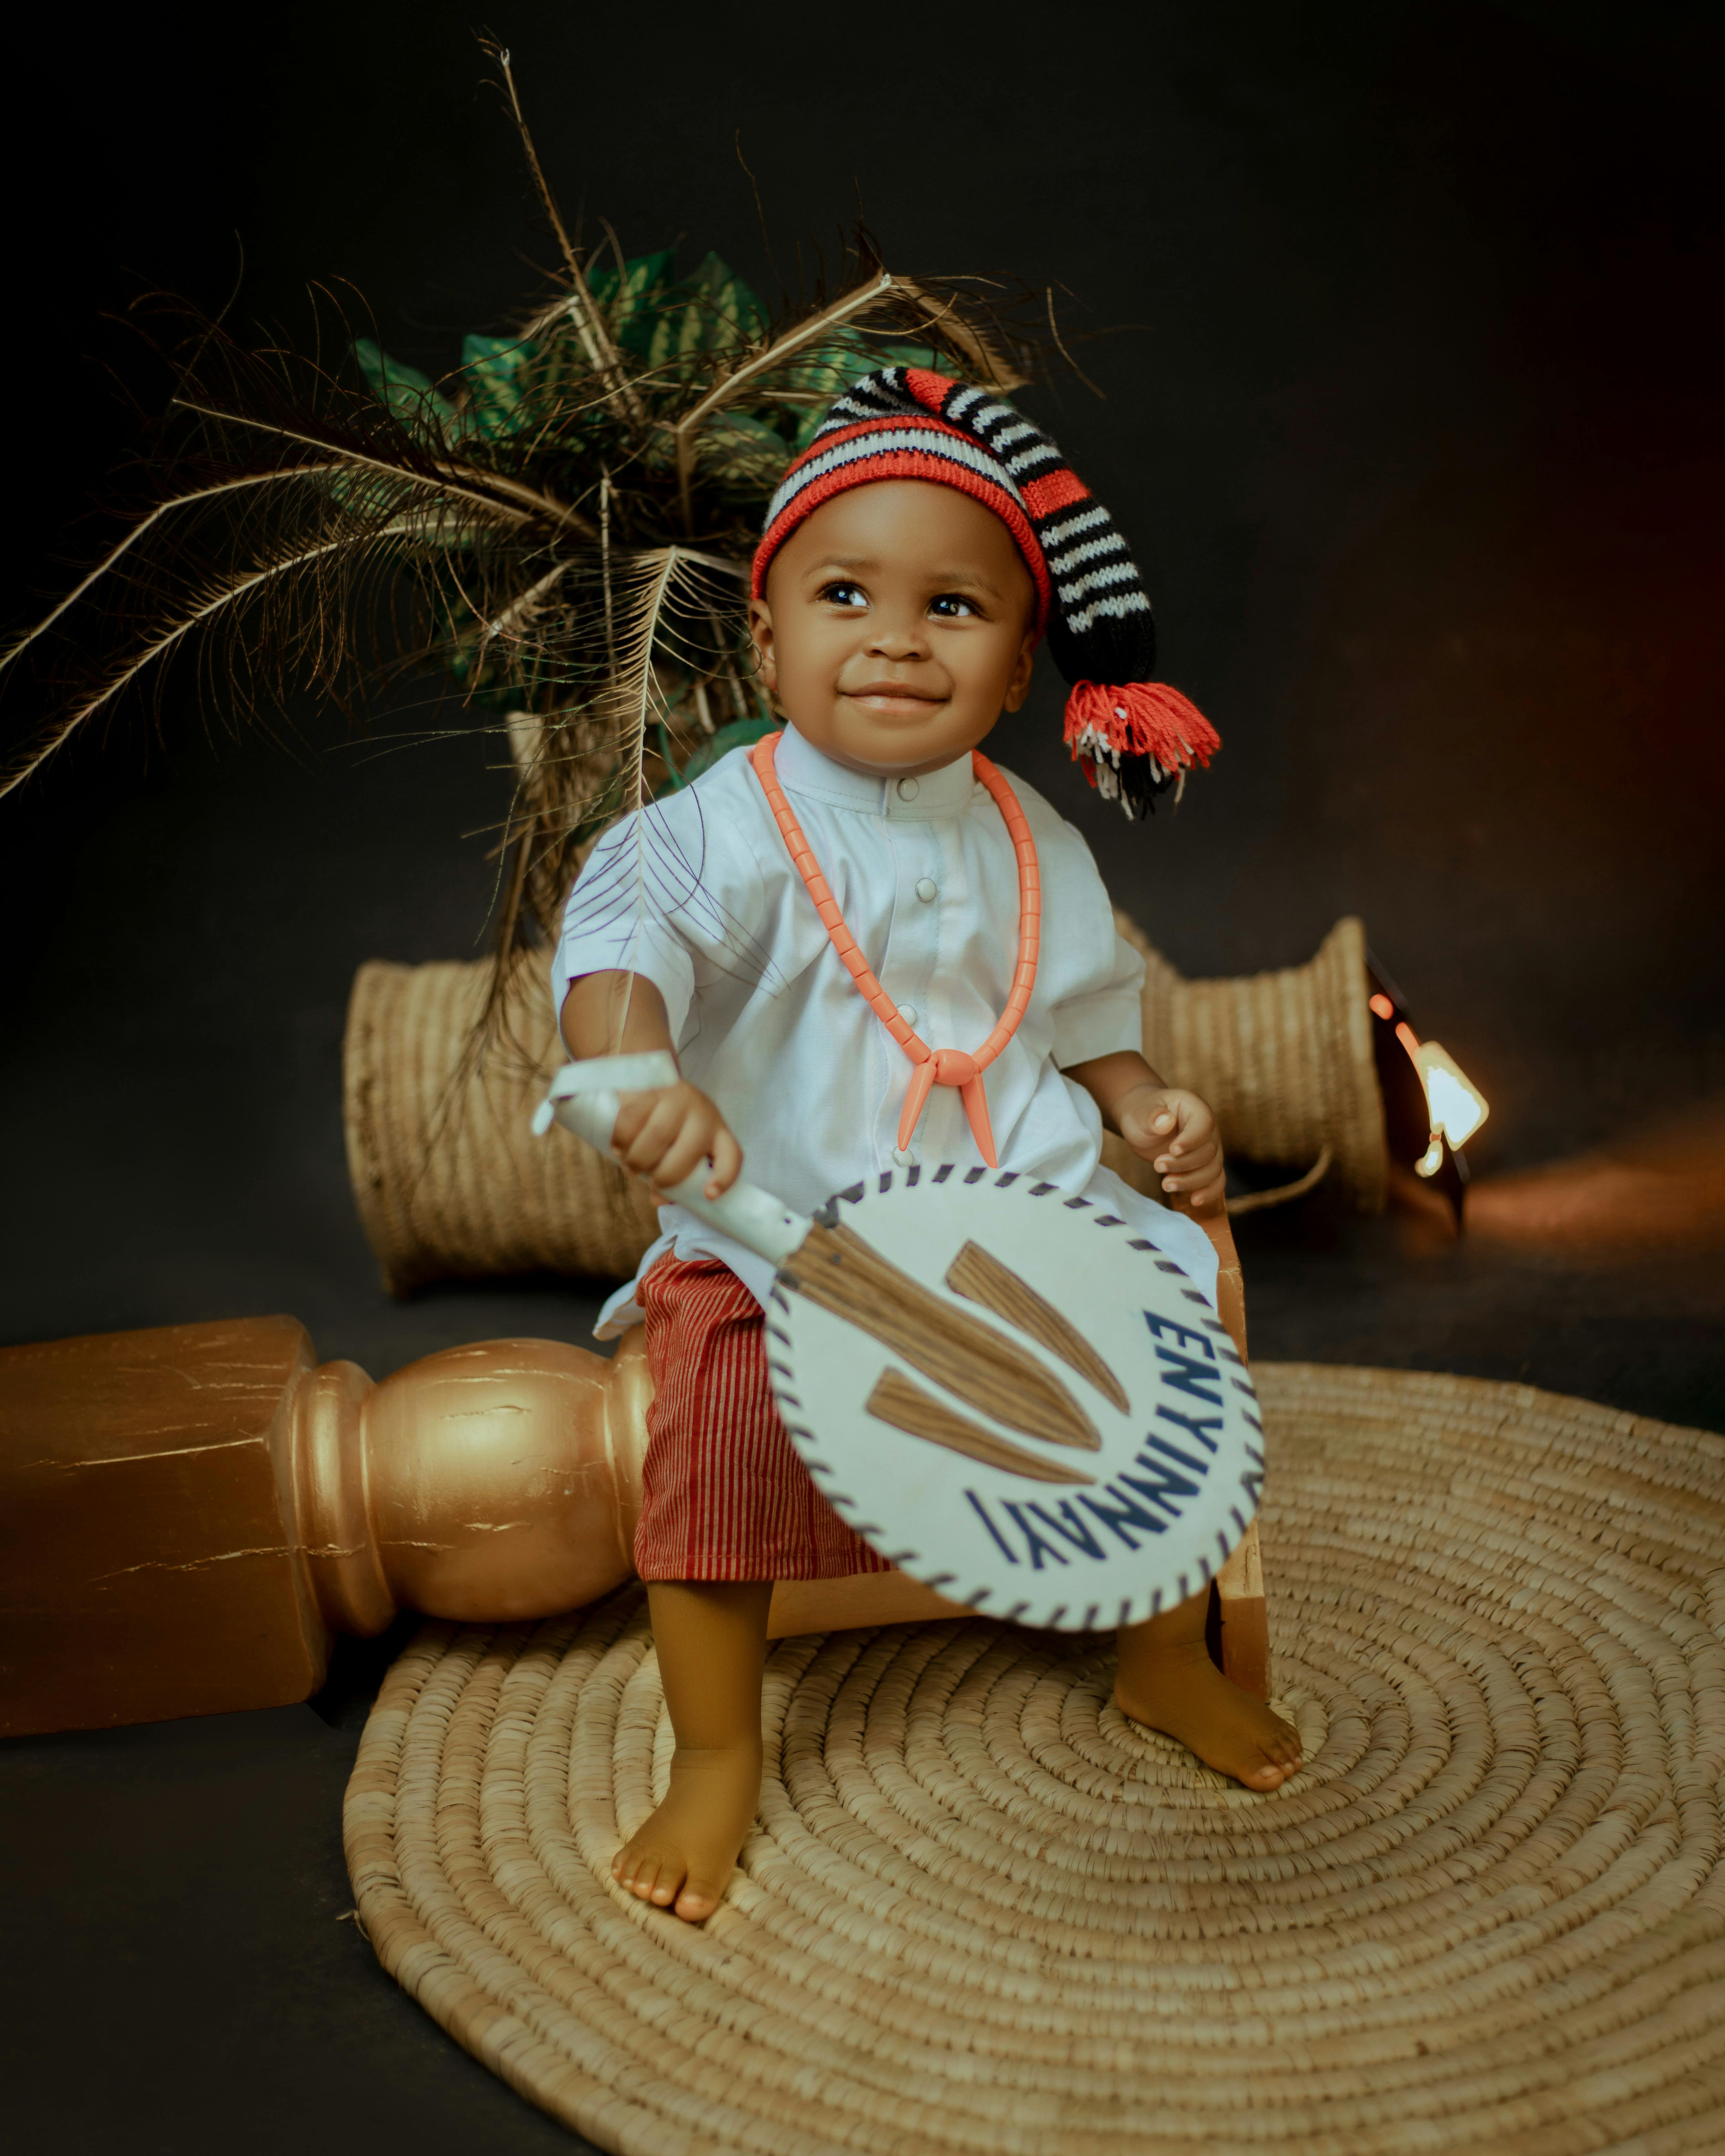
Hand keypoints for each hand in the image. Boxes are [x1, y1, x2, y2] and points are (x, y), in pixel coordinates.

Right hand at [608, 1080, 742, 1201]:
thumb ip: (674, 1171)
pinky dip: (621, 1140)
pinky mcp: (650, 1088)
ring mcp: (677, 1097)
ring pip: (658, 1135)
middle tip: (649, 1180)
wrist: (649, 1073)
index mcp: (717, 1131)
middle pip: (688, 1152)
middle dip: (664, 1175)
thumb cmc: (668, 1120)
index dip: (725, 1177)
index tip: (709, 1195)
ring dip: (638, 1159)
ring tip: (629, 1166)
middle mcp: (702, 1112)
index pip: (732, 1155)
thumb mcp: (680, 1143)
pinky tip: (618, 1148)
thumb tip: (657, 1199)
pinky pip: (632, 1119)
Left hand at [1117, 1085, 1225, 1213]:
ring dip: (1192, 1181)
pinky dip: (1209, 1192)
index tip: (1173, 1150)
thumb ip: (1152, 1116)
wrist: (1143, 1124)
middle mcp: (1208, 1129)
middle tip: (1157, 1166)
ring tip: (1166, 1185)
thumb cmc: (1142, 1114)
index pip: (1204, 1124)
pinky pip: (1216, 1180)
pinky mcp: (1205, 1165)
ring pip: (1213, 1170)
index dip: (1192, 1140)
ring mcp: (1210, 1148)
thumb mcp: (1141, 1112)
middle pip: (1208, 1151)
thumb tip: (1164, 1122)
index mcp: (1195, 1108)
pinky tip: (1194, 1201)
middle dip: (1184, 1164)